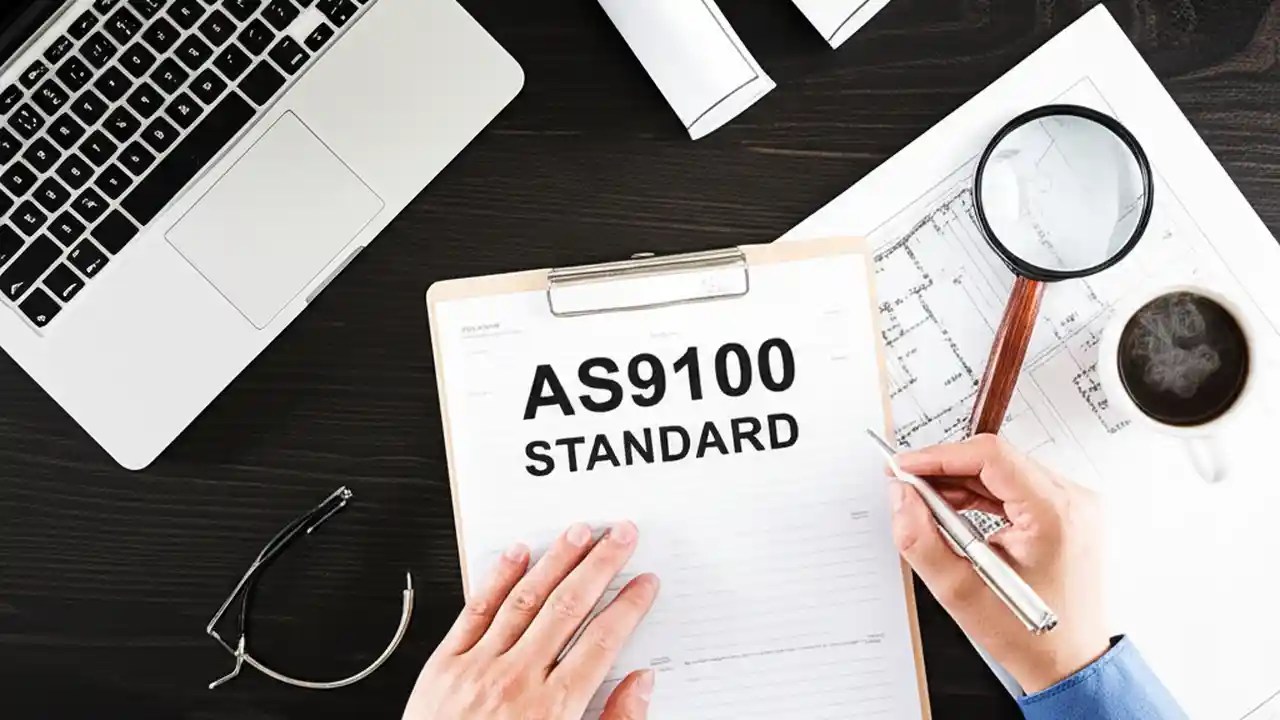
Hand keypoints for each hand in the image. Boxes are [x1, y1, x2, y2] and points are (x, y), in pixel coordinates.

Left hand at [403, 521, 659, 719]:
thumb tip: (640, 685)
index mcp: (552, 710)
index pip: (602, 641)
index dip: (629, 606)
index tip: (644, 584)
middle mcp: (516, 682)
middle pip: (569, 607)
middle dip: (601, 565)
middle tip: (620, 535)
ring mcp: (478, 669)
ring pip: (525, 599)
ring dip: (556, 560)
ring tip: (579, 532)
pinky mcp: (444, 666)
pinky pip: (475, 611)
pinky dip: (498, 578)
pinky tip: (517, 553)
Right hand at [888, 435, 1109, 692]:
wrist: (1071, 664)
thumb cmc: (1028, 637)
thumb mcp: (961, 592)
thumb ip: (921, 540)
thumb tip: (900, 496)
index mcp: (1054, 514)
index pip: (991, 457)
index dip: (939, 456)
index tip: (905, 466)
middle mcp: (1073, 501)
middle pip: (997, 460)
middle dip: (946, 469)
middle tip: (907, 486)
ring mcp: (1074, 506)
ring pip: (1004, 471)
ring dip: (961, 482)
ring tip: (927, 504)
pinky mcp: (1066, 514)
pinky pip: (1016, 487)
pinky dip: (981, 494)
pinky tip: (956, 511)